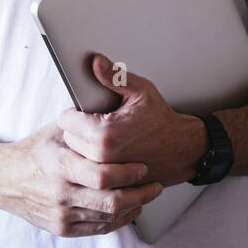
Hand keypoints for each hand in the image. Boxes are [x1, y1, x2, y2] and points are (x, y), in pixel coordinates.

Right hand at [0, 120, 163, 237]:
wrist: (5, 179)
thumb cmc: (35, 151)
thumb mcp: (56, 129)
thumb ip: (82, 119)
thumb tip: (106, 92)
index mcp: (59, 164)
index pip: (103, 175)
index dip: (128, 173)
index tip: (143, 166)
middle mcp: (60, 192)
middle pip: (111, 200)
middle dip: (139, 193)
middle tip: (152, 184)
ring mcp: (60, 213)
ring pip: (108, 217)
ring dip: (133, 206)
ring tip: (145, 195)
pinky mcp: (62, 228)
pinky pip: (98, 228)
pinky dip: (118, 219)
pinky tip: (128, 208)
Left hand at [57, 53, 207, 187]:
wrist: (182, 149)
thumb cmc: (161, 121)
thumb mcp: (140, 91)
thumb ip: (114, 77)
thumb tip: (96, 62)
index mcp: (105, 133)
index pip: (65, 121)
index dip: (73, 112)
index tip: (83, 110)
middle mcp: (102, 157)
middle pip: (68, 139)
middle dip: (77, 129)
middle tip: (95, 122)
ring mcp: (107, 174)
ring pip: (76, 156)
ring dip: (83, 146)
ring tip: (100, 137)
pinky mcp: (111, 184)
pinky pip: (89, 171)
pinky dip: (93, 163)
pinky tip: (107, 153)